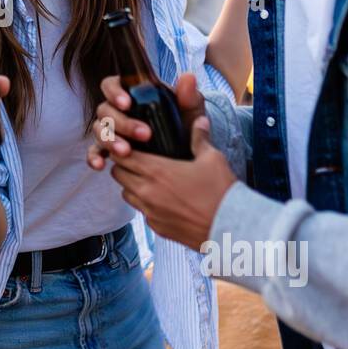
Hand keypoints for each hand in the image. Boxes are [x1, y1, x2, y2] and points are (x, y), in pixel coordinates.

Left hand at [87, 73, 234, 247]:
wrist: (230, 227)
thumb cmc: (221, 190)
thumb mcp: (212, 158)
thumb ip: (200, 137)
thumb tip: (200, 120)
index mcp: (155, 171)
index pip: (121, 156)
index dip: (122, 148)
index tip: (130, 145)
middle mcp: (146, 192)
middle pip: (117, 174)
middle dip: (124, 165)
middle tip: (137, 160)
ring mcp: (150, 212)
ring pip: (126, 194)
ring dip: (131, 185)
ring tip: (149, 179)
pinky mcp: (157, 228)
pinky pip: (141, 212)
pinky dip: (145, 204)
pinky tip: (162, 199)